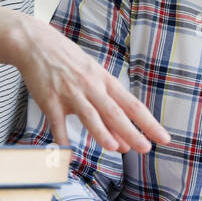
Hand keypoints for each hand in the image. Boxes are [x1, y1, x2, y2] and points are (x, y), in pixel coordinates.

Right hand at [8, 14, 169, 152]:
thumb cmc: (70, 63)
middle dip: (132, 131)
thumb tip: (123, 141)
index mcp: (106, 81)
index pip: (133, 105)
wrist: (37, 43)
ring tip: (115, 147)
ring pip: (90, 115)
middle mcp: (92, 87)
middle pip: (115, 112)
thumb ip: (107, 110)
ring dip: (102, 132)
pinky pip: (57, 124)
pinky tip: (68, 156)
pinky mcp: (49, 100)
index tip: (164, 138)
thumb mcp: (94, 79)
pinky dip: (63, 141)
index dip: (149, 123)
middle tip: (146, 148)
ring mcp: (70, 93)